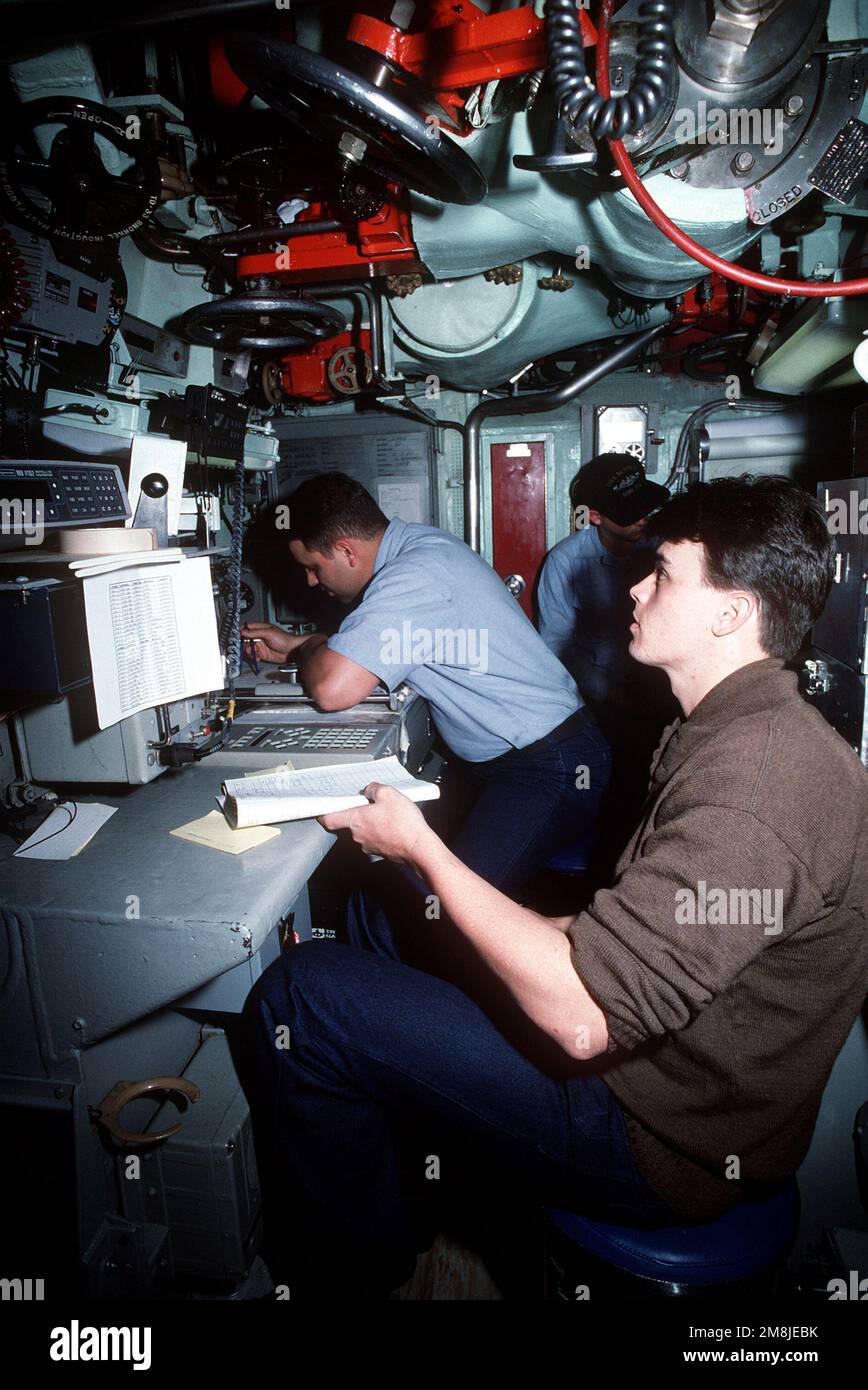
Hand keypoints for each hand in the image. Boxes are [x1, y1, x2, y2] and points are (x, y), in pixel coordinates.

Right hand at [239, 623, 307, 663]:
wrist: (292, 651)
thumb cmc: (285, 640)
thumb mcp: (269, 633)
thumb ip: (255, 633)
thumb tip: (244, 632)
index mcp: (261, 629)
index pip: (247, 628)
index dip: (242, 632)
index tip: (238, 636)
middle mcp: (260, 637)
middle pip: (246, 639)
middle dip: (244, 644)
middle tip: (245, 647)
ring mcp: (261, 646)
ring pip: (249, 648)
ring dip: (249, 651)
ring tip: (252, 653)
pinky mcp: (262, 654)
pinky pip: (254, 655)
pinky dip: (253, 657)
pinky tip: (257, 657)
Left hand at [319, 784, 434, 864]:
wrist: (419, 848)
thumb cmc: (404, 823)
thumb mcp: (389, 794)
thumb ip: (374, 789)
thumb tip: (368, 790)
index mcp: (356, 820)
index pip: (329, 819)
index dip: (323, 814)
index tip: (321, 809)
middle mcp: (358, 836)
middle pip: (349, 823)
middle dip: (358, 813)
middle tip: (370, 803)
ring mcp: (368, 846)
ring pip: (363, 831)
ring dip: (371, 822)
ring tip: (388, 814)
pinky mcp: (380, 852)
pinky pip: (375, 838)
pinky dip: (381, 831)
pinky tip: (394, 825)